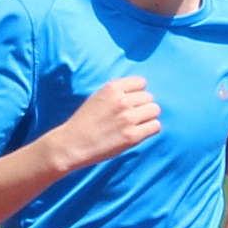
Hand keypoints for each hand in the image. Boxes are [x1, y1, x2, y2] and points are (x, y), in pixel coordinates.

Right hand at [45, 77, 162, 173]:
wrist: (71, 144)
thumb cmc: (83, 122)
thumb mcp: (97, 97)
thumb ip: (117, 92)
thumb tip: (139, 93)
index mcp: (112, 88)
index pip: (141, 82)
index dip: (137, 93)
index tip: (130, 102)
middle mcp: (122, 101)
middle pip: (149, 97)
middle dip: (142, 106)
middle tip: (130, 117)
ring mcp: (128, 118)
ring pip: (154, 110)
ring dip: (148, 117)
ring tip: (135, 125)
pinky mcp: (132, 136)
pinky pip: (155, 126)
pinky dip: (149, 129)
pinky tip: (138, 133)